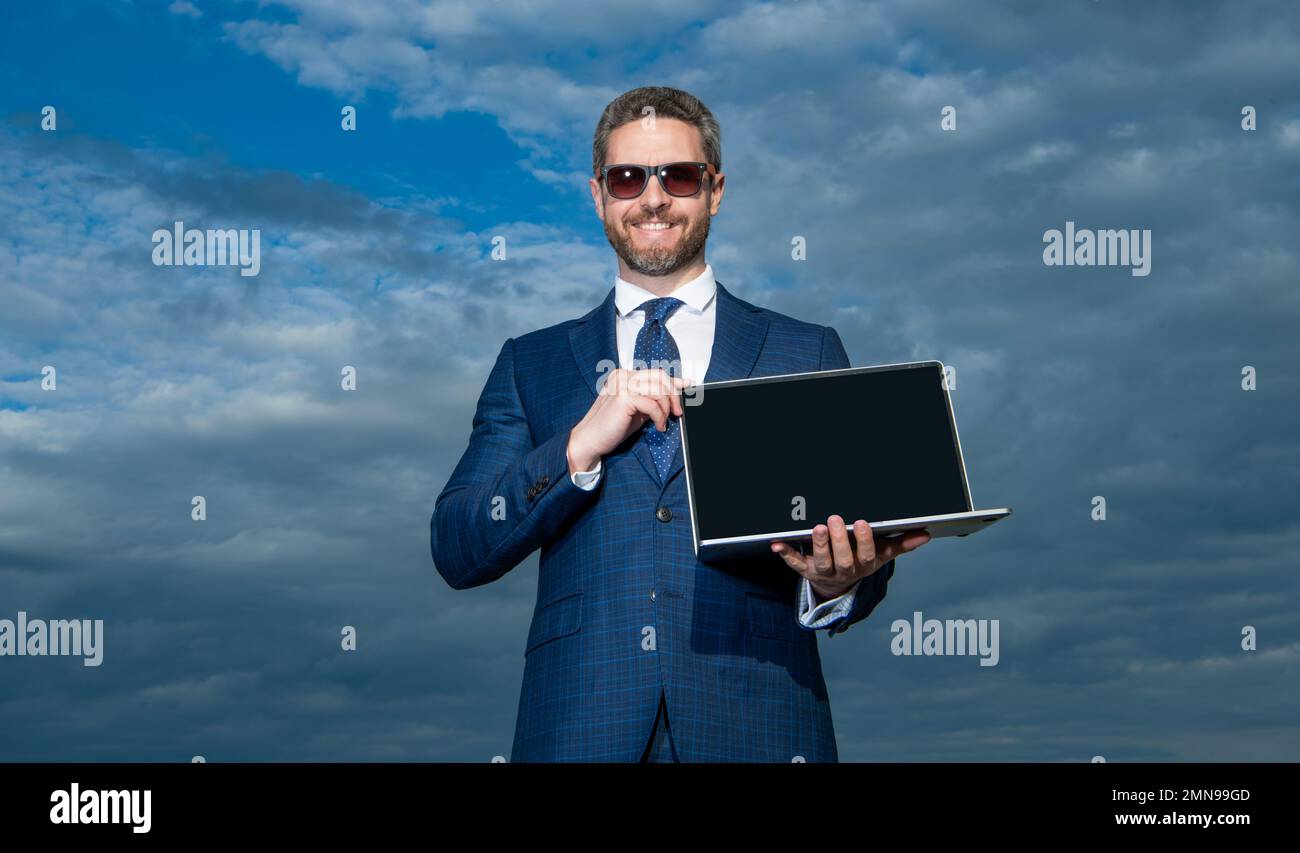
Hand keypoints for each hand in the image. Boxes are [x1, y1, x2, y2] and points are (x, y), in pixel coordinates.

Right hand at [567, 368, 689, 474]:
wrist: (590, 440)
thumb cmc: (612, 427)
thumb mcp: (639, 409)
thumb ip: (654, 398)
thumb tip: (679, 388)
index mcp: (625, 375)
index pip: (656, 373)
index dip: (675, 381)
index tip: (688, 387)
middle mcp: (623, 376)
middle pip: (660, 377)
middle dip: (674, 395)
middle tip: (677, 413)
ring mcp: (622, 385)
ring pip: (659, 389)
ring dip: (666, 408)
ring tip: (663, 422)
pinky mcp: (622, 398)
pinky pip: (653, 404)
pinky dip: (660, 417)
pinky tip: (658, 426)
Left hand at [771, 515, 930, 599]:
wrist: (837, 585)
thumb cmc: (860, 560)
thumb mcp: (881, 554)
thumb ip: (901, 544)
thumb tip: (925, 535)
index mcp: (863, 566)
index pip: (867, 556)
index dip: (864, 541)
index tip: (861, 523)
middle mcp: (843, 571)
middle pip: (842, 560)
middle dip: (838, 541)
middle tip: (835, 520)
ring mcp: (823, 571)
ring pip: (819, 562)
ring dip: (817, 545)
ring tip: (818, 527)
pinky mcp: (804, 569)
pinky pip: (794, 563)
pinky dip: (785, 554)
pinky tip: (776, 544)